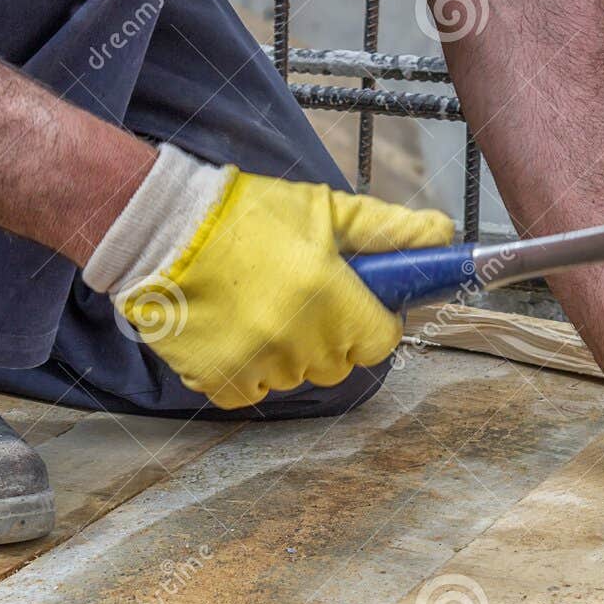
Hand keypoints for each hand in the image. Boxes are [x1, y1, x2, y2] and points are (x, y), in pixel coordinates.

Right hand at [83, 145, 452, 408]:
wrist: (159, 226)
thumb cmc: (247, 215)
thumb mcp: (324, 211)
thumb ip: (388, 230)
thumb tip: (444, 234)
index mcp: (330, 295)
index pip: (381, 341)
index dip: (372, 323)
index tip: (356, 305)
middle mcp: (297, 337)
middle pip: (340, 363)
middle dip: (331, 337)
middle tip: (302, 300)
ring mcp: (256, 363)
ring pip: (296, 378)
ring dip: (288, 353)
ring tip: (260, 309)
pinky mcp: (217, 379)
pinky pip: (251, 392)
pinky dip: (247, 371)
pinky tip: (233, 332)